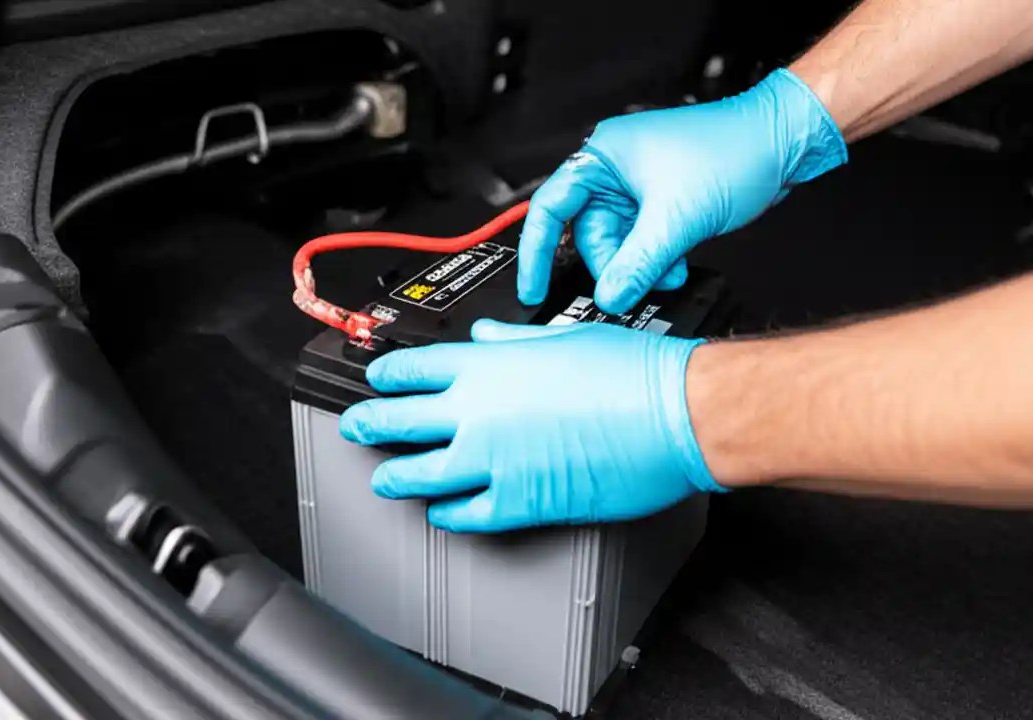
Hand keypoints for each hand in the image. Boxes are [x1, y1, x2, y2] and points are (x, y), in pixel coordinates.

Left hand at [338, 320, 725, 532]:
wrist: (674, 414)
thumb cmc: (635, 372)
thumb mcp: (566, 337)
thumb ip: (514, 340)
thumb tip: (488, 332)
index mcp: (490, 364)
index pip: (414, 367)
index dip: (386, 374)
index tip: (376, 378)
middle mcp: (479, 411)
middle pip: (399, 418)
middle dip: (369, 421)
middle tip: (357, 425)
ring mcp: (492, 460)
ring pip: (418, 473)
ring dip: (393, 475)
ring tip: (383, 478)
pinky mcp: (517, 502)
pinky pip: (463, 513)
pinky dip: (444, 513)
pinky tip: (439, 512)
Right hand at [517, 68, 846, 313]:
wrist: (783, 141)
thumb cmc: (734, 149)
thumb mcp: (676, 219)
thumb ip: (637, 264)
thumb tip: (610, 296)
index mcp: (604, 156)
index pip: (551, 208)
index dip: (536, 252)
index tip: (534, 288)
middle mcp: (616, 169)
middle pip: (589, 234)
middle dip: (613, 265)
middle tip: (629, 286)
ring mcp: (640, 186)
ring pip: (619, 243)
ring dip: (639, 265)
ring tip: (667, 271)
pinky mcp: (663, 201)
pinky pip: (643, 240)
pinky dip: (655, 258)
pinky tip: (674, 263)